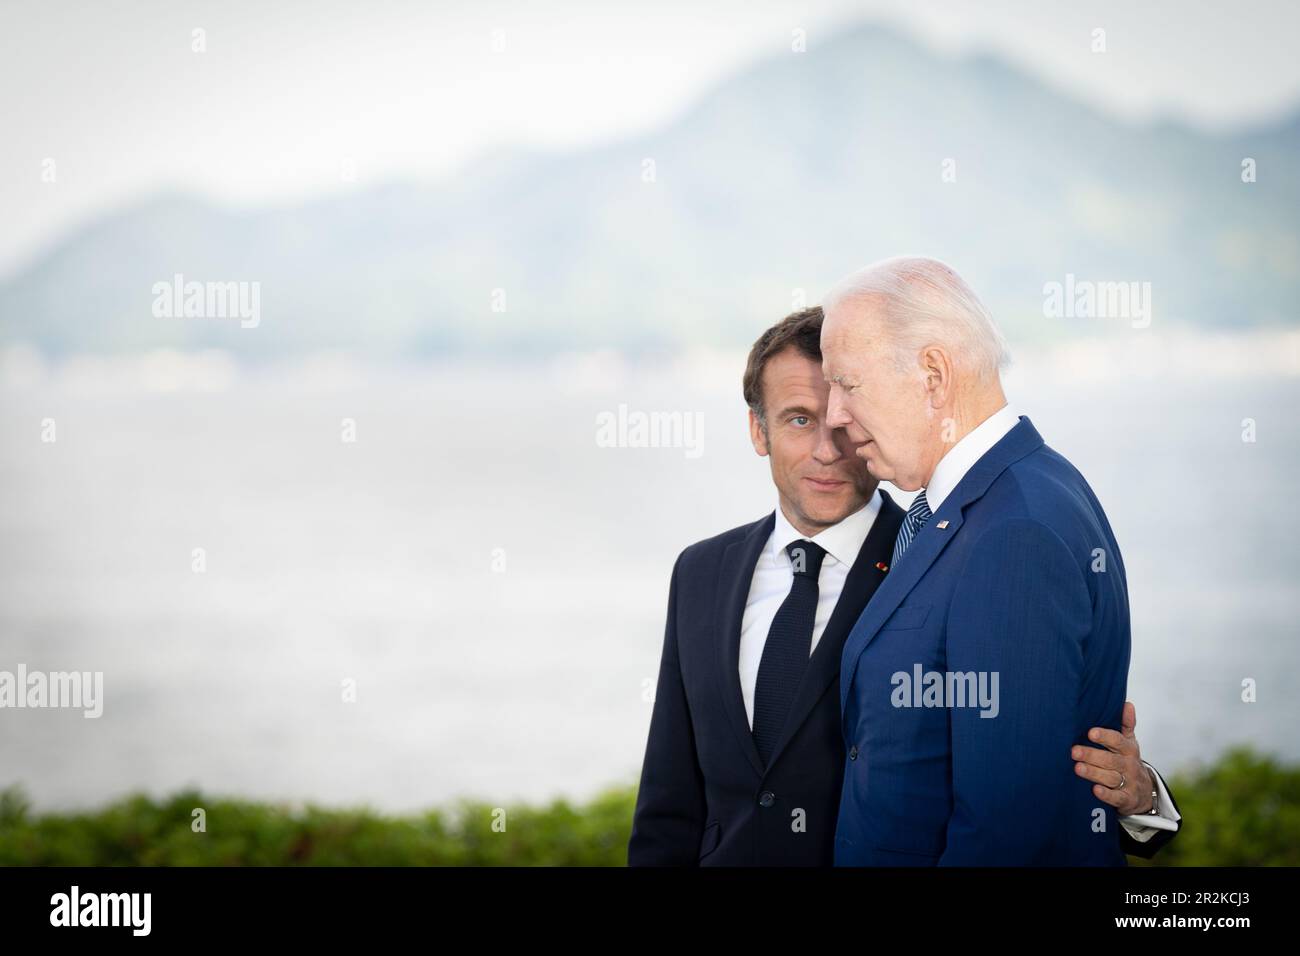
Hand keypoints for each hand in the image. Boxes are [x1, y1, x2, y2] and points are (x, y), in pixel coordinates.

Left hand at [1073, 700, 1154, 815]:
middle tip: (1074, 751)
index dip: (1105, 737)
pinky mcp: (1126, 800)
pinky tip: (1095, 790)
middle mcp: (1129, 765)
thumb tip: (1127, 704)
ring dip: (1094, 773)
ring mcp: (1128, 783)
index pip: (1118, 741)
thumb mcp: (1129, 743)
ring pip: (1111, 778)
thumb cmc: (1128, 762)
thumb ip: (1127, 724)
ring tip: (1077, 768)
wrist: (1143, 793)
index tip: (1091, 732)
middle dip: (1092, 755)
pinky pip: (1116, 798)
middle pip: (1111, 760)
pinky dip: (1106, 795)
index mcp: (1129, 750)